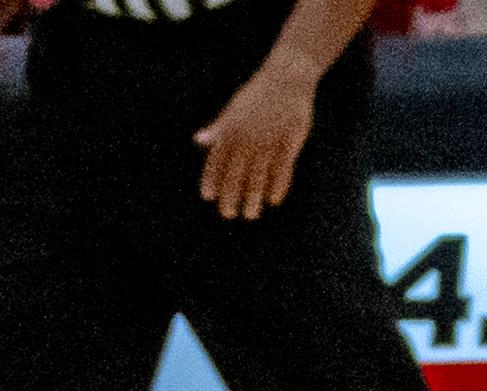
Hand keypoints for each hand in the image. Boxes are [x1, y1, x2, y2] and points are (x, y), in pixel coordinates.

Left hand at [194, 58, 316, 221]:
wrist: (286, 79)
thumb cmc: (258, 95)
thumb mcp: (234, 109)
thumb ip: (218, 129)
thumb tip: (198, 141)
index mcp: (231, 129)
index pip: (217, 158)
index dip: (211, 178)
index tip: (207, 197)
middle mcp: (247, 137)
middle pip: (236, 172)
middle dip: (230, 195)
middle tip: (228, 215)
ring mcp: (268, 141)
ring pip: (258, 175)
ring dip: (252, 197)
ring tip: (250, 215)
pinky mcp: (288, 143)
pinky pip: (282, 169)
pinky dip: (278, 185)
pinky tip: (274, 200)